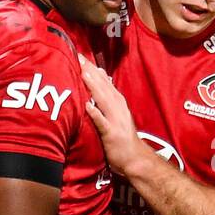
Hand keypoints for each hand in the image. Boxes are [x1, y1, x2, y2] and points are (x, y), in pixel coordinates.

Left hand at [78, 54, 149, 176]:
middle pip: (103, 87)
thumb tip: (102, 76)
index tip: (81, 55)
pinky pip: (102, 123)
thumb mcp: (118, 115)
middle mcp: (118, 109)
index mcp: (118, 103)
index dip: (93, 69)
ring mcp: (116, 121)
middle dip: (91, 72)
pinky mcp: (112, 135)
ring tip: (82, 73)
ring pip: (103, 100)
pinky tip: (87, 106)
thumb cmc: (124, 139)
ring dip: (93, 86)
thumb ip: (110, 97)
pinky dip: (95, 114)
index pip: (105, 82)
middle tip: (78, 56)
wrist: (136, 160)